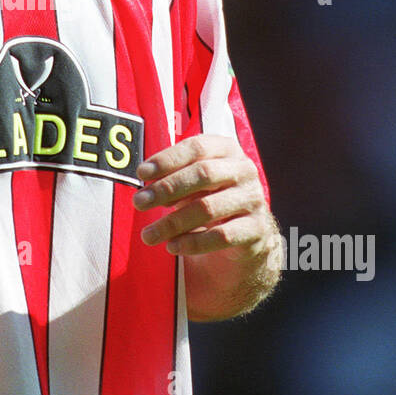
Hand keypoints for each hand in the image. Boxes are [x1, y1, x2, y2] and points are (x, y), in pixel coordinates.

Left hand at [133, 134, 281, 320]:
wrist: (245, 235)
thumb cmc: (209, 198)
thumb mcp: (192, 183)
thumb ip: (172, 178)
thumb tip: (146, 187)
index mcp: (226, 150)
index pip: (196, 147)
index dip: (167, 159)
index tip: (141, 174)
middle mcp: (244, 170)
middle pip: (203, 174)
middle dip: (166, 188)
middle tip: (139, 203)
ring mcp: (253, 199)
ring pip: (208, 208)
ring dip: (172, 222)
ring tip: (148, 235)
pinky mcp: (256, 229)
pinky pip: (221, 236)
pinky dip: (193, 242)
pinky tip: (172, 247)